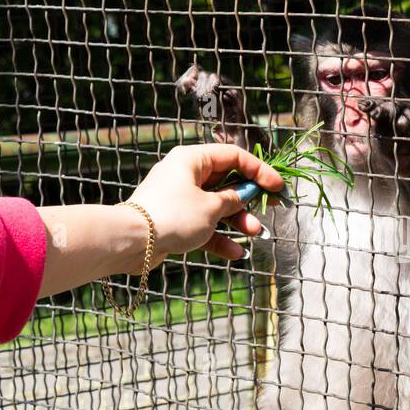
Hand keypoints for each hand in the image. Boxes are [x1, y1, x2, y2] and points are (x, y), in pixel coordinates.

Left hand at [128, 143, 283, 266]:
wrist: (132, 242)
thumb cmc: (173, 216)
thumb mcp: (211, 207)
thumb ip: (233, 200)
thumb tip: (245, 195)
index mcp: (192, 159)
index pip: (233, 156)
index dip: (259, 171)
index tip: (277, 187)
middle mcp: (186, 175)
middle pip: (226, 182)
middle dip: (249, 200)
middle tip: (270, 210)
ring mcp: (180, 199)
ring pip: (217, 207)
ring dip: (237, 221)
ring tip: (254, 234)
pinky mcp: (176, 221)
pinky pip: (204, 226)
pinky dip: (219, 237)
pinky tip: (236, 253)